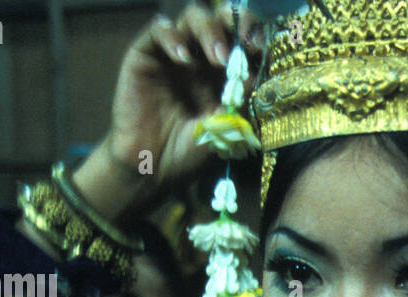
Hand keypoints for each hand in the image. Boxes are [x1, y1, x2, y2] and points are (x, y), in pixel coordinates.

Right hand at [76, 3, 264, 220]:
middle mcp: (202, 56)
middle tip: (246, 45)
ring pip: (193, 17)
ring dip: (210, 31)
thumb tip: (256, 78)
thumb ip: (240, 104)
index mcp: (227, 71)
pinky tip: (183, 59)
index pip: (243, 39)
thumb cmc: (192, 151)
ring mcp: (174, 53)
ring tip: (219, 58)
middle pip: (221, 20)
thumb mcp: (225, 130)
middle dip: (237, 24)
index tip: (262, 50)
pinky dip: (172, 38)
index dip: (254, 37)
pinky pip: (158, 30)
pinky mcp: (145, 55)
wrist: (154, 169)